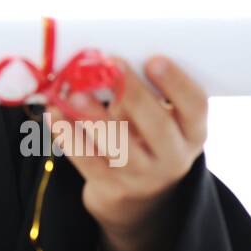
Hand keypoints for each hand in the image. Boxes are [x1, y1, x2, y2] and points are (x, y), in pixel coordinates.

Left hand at [43, 54, 208, 250]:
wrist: (138, 190)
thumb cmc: (147, 133)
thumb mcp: (161, 116)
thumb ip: (142, 92)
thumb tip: (104, 62)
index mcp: (193, 131)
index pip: (195, 106)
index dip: (176, 82)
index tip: (154, 59)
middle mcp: (174, 157)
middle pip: (157, 126)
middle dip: (132, 94)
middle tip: (110, 66)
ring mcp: (143, 177)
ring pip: (119, 148)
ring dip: (94, 118)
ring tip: (74, 95)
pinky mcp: (111, 186)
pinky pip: (87, 160)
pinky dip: (68, 135)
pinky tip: (55, 113)